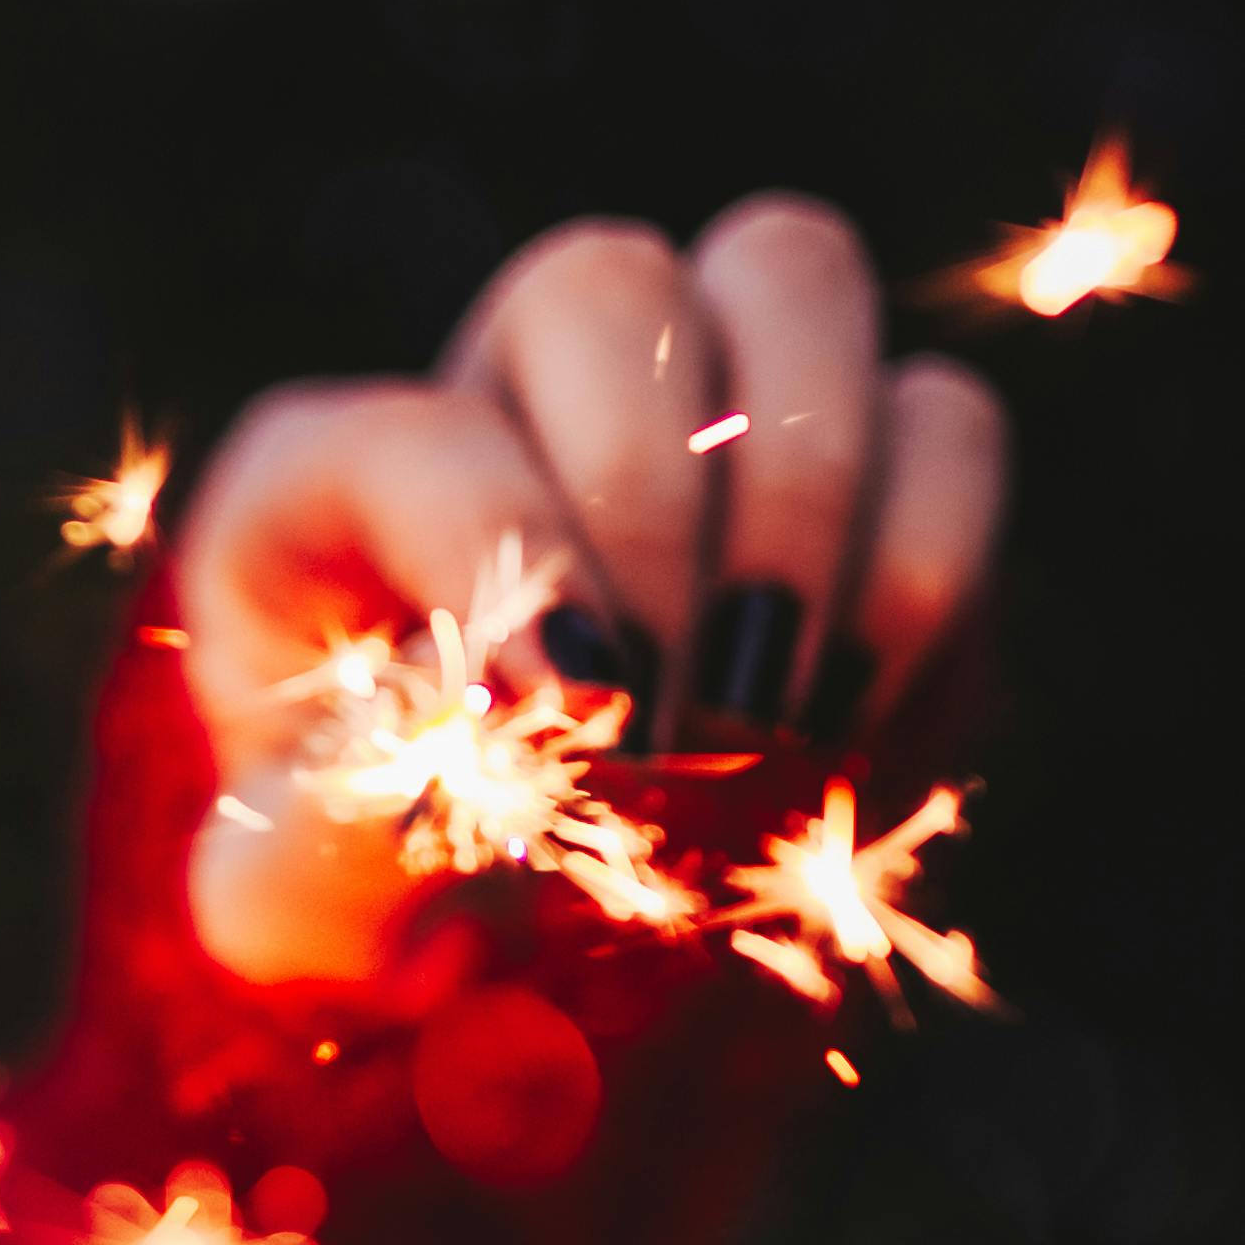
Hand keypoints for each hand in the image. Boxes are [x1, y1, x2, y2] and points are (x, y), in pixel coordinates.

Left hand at [177, 195, 1009, 984]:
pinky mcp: (856, 477)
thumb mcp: (301, 897)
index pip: (405, 438)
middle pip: (603, 283)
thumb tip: (520, 709)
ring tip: (766, 717)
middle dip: (655, 504)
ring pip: (793, 276)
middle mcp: (500, 399)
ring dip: (805, 510)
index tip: (575, 719)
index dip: (501, 560)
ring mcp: (689, 404)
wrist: (505, 967)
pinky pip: (943, 424)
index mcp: (316, 491)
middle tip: (666, 713)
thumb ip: (352, 820)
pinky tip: (846, 729)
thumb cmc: (359, 910)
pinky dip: (921, 570)